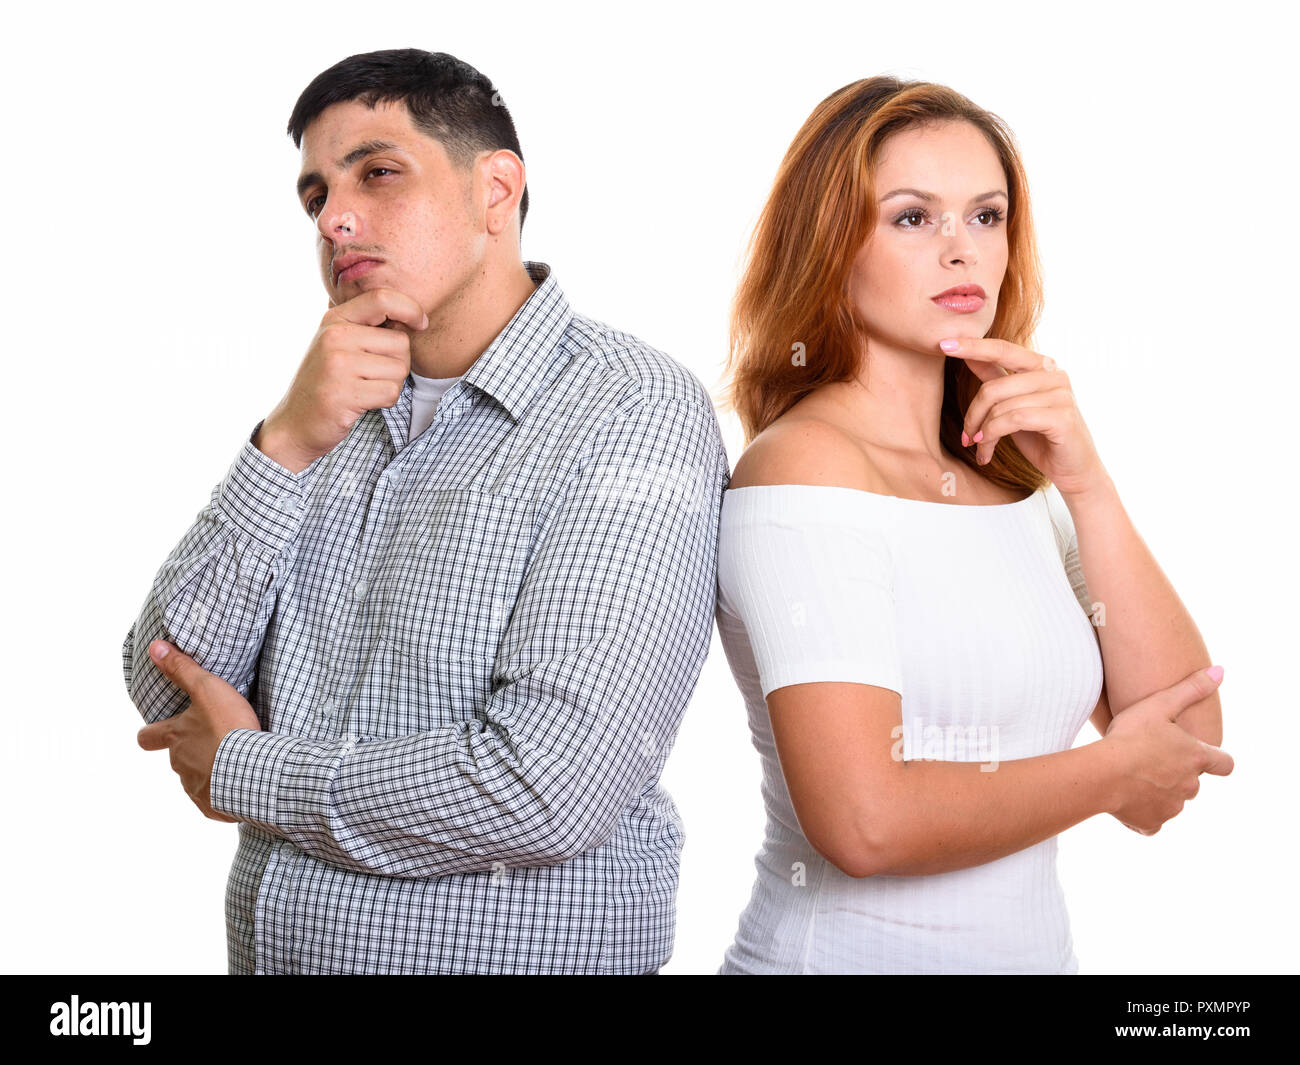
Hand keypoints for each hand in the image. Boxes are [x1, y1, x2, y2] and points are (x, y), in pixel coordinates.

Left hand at [136, 640, 262, 821]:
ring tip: (235, 761)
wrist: (252, 772)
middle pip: (178, 758)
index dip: (151, 733)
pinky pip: (215, 799)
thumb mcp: (208, 690)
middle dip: (193, 751)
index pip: (148, 737)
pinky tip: (243, 781)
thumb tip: (155, 648)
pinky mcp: (213, 806)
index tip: (156, 731)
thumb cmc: (229, 728)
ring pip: (197, 778)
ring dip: (211, 770)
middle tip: (216, 742)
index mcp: (176, 737)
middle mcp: (179, 764)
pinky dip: (226, 791)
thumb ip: (183, 669)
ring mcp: (194, 788)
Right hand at [255, 287, 428, 472]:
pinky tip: (363, 402)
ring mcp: (337, 364)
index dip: (411, 309)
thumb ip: (368, 328)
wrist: (296, 422)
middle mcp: (334, 336)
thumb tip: (414, 318)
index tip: (421, 323)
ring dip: (391, 385)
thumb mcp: (339, 344)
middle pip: (401, 342)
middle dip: (399, 363)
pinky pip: (390, 392)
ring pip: (399, 369)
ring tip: (365, 389)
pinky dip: (385, 401)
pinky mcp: (343, 393)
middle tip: (373, 376)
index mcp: (335, 319)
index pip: (383, 298)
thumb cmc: (328, 382)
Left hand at [940, 336, 1106, 498]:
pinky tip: (987, 452)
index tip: (943, 344)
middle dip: (973, 415)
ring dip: (982, 433)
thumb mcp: (1013, 406)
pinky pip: (1013, 419)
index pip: (1002, 349)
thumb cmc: (1041, 437)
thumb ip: (995, 379)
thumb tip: (969, 356)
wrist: (1073, 469)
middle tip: (966, 437)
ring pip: (1000, 406)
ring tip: (980, 448)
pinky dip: (993, 437)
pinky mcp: (1062, 416)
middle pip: (994, 386)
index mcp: (1042, 366)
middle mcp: (1054, 374)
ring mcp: (1061, 394)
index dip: (972, 346)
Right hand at [1102, 666, 1233, 834]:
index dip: (1216, 759)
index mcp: (1197, 758)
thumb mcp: (1160, 704)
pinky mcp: (1151, 824)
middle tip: (1150, 758)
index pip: (1225, 763)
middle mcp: (1190, 786)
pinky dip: (1142, 813)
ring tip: (1132, 776)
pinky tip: (1125, 799)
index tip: (1201, 755)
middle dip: (1176, 773)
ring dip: (1159, 792)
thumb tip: (1221, 671)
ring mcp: (1172, 808)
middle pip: (1192, 782)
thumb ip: (1192, 689)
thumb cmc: (1131, 736)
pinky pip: (1152, 822)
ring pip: (1171, 801)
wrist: (1102, 773)